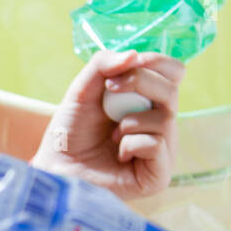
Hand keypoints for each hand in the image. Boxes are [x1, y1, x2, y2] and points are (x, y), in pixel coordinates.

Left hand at [31, 49, 183, 200]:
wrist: (57, 169)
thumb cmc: (70, 134)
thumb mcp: (82, 90)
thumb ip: (103, 65)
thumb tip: (135, 54)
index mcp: (148, 102)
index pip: (172, 72)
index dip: (156, 62)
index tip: (129, 63)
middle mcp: (161, 125)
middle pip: (172, 90)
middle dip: (140, 81)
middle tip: (110, 90)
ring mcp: (163, 151)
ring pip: (166, 117)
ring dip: (131, 120)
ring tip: (112, 135)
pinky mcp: (159, 176)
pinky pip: (157, 144)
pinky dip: (132, 144)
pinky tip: (119, 155)